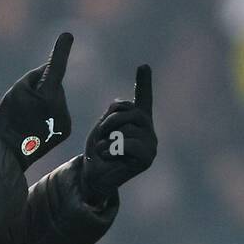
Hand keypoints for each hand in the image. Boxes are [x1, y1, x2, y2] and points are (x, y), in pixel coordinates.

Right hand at [0, 32, 73, 169]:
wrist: (11, 153)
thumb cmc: (9, 119)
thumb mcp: (15, 91)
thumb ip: (34, 76)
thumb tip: (49, 70)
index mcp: (47, 95)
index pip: (55, 67)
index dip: (61, 51)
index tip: (67, 35)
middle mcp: (61, 107)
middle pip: (54, 85)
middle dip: (42, 88)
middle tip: (25, 106)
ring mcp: (65, 120)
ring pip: (57, 99)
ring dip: (45, 102)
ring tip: (29, 118)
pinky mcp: (66, 129)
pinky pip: (58, 112)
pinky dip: (49, 114)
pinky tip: (37, 125)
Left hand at [79, 64, 156, 203]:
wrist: (93, 177)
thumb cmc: (97, 153)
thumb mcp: (102, 127)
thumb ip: (113, 114)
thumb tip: (118, 103)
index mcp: (137, 121)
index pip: (142, 98)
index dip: (143, 82)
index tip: (143, 66)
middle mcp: (148, 130)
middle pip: (131, 112)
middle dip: (111, 121)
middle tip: (103, 135)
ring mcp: (150, 144)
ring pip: (128, 127)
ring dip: (109, 136)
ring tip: (106, 148)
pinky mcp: (147, 158)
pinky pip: (128, 143)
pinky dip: (112, 148)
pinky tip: (109, 156)